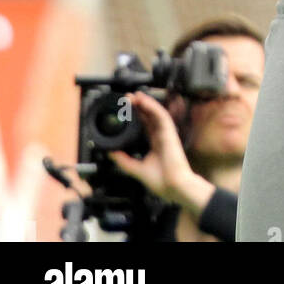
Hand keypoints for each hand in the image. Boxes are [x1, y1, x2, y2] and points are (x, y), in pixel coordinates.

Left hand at [108, 91, 212, 215]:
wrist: (173, 187)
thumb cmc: (162, 181)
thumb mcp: (137, 169)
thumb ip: (124, 161)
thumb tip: (111, 153)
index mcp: (155, 144)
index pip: (145, 125)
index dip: (137, 115)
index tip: (127, 109)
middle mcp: (160, 136)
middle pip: (149, 116)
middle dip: (139, 106)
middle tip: (127, 98)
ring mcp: (166, 133)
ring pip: (155, 112)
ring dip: (145, 102)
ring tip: (133, 95)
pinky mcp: (170, 132)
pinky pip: (161, 115)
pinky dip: (152, 107)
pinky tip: (144, 101)